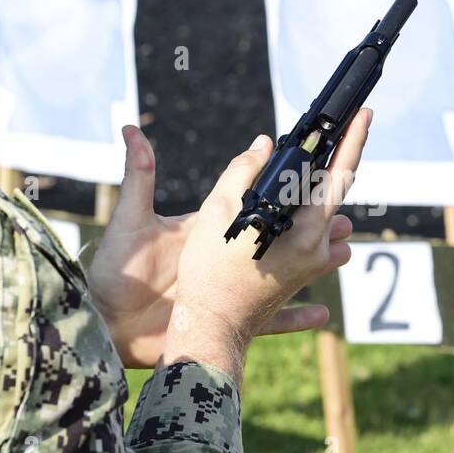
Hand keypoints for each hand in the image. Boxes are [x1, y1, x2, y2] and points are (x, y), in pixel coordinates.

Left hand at [87, 123, 346, 368]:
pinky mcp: (226, 321)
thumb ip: (138, 173)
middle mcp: (225, 257)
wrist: (108, 326)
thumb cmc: (114, 273)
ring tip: (344, 252)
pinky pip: (271, 322)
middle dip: (312, 228)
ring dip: (313, 265)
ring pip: (283, 276)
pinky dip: (297, 317)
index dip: (279, 190)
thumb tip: (129, 126)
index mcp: (207, 230)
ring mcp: (230, 290)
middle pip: (278, 239)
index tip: (305, 170)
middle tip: (345, 216)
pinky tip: (323, 314)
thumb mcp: (131, 220)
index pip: (252, 204)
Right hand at [161, 107, 371, 374]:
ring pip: (331, 227)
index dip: (354, 140)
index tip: (365, 114)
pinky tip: (294, 227)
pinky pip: (321, 253)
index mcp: (305, 228)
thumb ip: (242, 172)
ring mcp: (314, 269)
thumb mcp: (217, 213)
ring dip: (321, 206)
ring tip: (298, 191)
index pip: (340, 174)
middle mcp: (318, 249)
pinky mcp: (303, 283)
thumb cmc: (210, 273)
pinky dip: (314, 235)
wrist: (210, 328)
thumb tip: (263, 144)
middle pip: (336, 197)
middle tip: (322, 145)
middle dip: (330, 168)